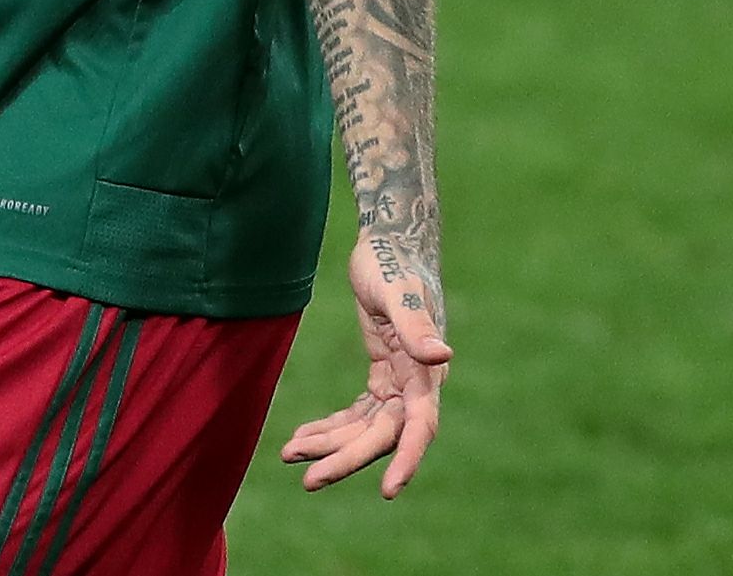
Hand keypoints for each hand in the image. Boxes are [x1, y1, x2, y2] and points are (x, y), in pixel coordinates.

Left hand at [281, 233, 451, 495]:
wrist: (387, 241)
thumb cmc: (392, 262)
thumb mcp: (398, 290)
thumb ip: (417, 324)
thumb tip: (442, 357)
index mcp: (426, 372)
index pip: (419, 427)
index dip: (405, 459)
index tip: (389, 491)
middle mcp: (417, 383)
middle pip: (382, 435)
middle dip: (347, 458)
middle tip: (308, 481)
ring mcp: (401, 380)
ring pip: (366, 428)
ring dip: (331, 445)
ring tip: (290, 457)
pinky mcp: (383, 372)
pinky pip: (359, 411)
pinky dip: (332, 426)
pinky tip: (302, 438)